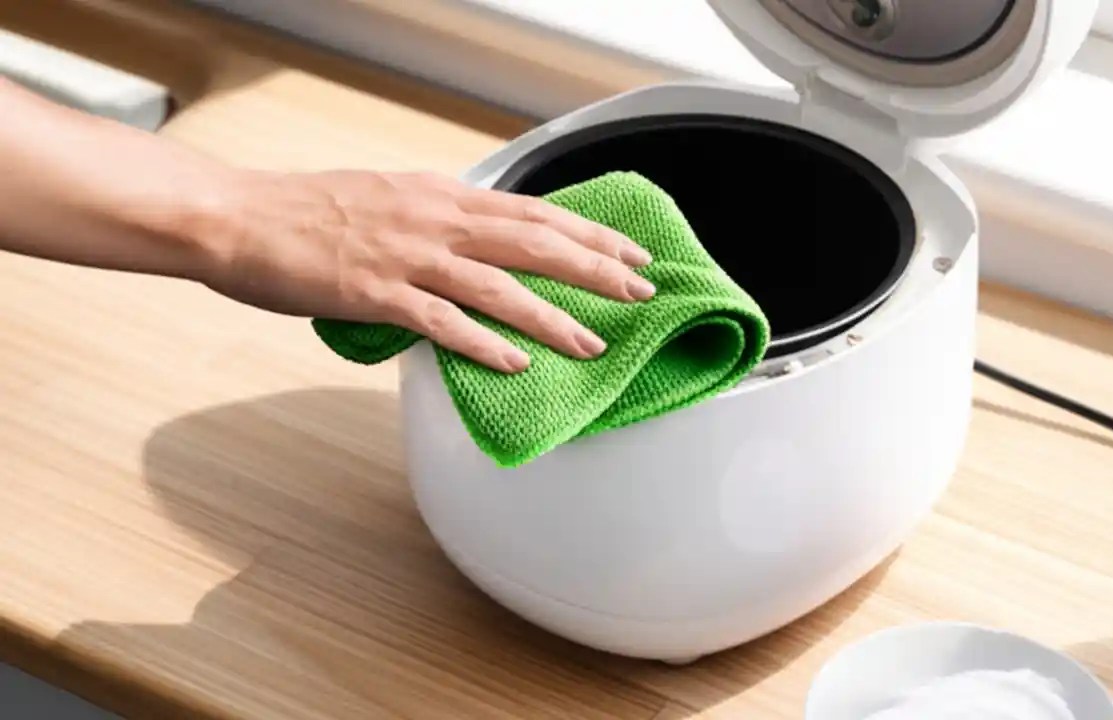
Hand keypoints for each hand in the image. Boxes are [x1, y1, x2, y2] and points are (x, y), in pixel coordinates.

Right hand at [200, 168, 655, 372]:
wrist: (239, 217)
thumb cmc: (309, 212)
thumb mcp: (389, 200)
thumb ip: (439, 221)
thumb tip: (480, 244)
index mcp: (441, 196)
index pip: (534, 212)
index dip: (590, 232)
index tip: (631, 252)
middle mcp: (435, 220)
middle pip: (533, 243)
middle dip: (595, 269)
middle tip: (640, 293)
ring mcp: (407, 257)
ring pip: (499, 287)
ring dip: (552, 317)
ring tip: (593, 343)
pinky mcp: (376, 294)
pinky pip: (441, 323)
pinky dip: (483, 344)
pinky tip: (516, 364)